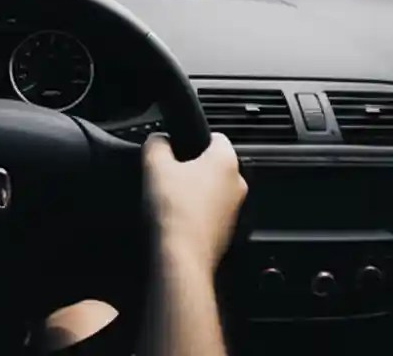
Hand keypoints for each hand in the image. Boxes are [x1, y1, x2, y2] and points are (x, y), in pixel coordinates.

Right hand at [142, 132, 246, 272]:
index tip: (174, 149)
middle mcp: (238, 183)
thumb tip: (158, 140)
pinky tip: (177, 219)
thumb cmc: (174, 210)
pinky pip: (211, 213)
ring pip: (212, 190)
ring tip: (170, 200)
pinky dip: (196, 213)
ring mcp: (235, 209)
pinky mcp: (227, 231)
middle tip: (168, 175)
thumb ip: (156, 143)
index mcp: (226, 161)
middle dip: (191, 168)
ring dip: (194, 191)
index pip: (215, 136)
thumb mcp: (155, 165)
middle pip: (213, 165)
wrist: (181, 256)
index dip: (191, 138)